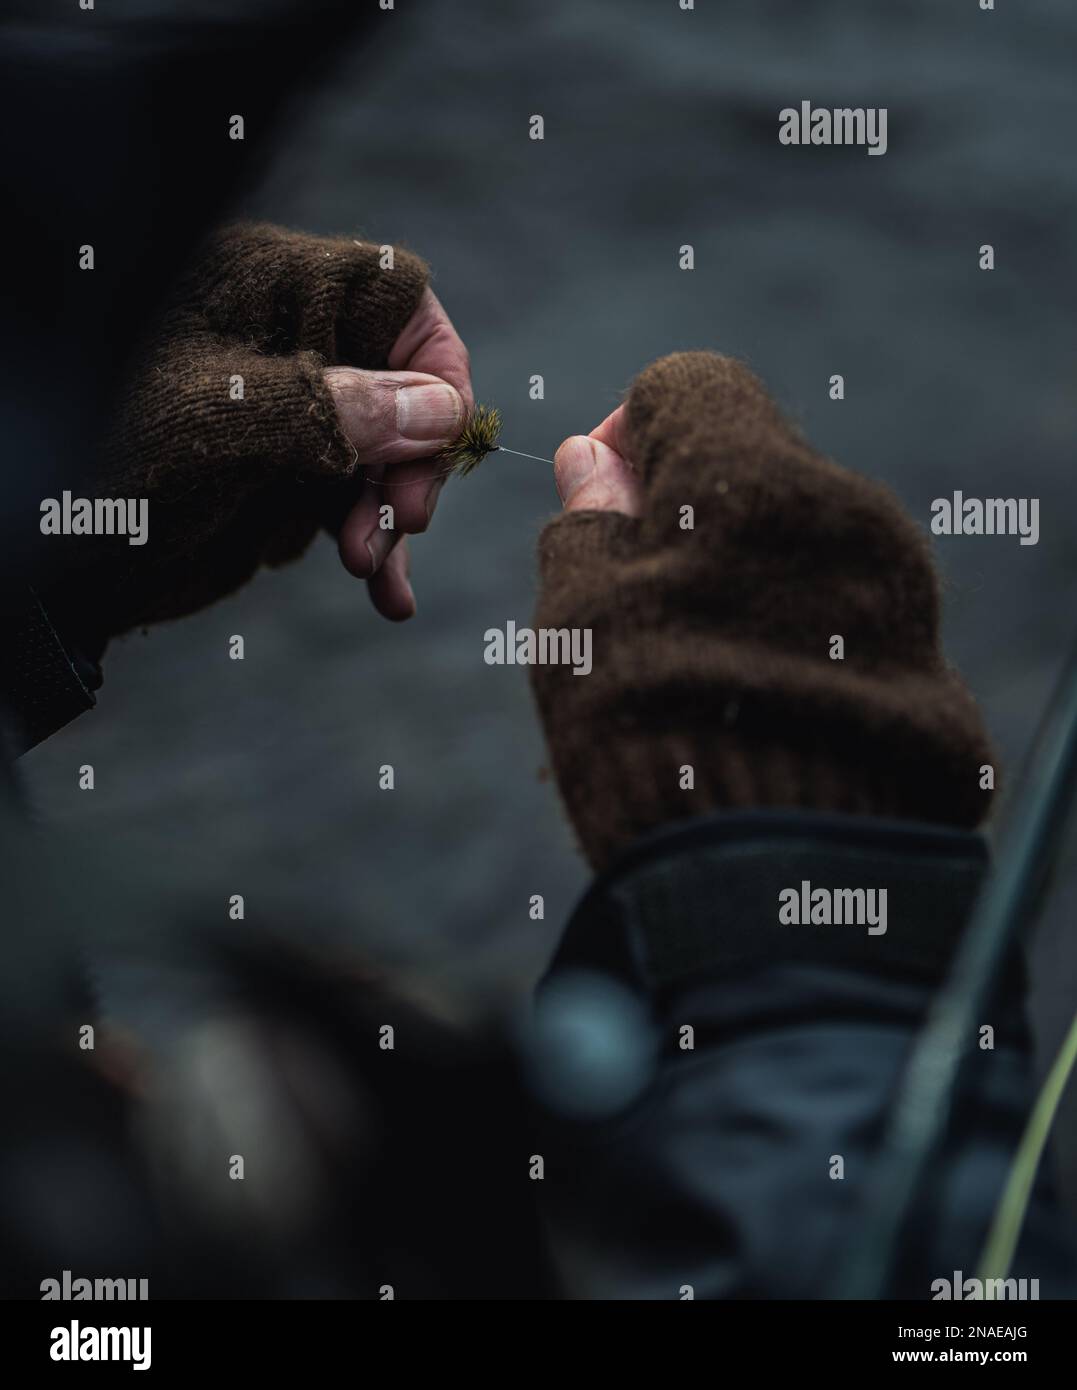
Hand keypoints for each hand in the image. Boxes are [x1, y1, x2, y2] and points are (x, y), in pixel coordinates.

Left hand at [85, 223, 469, 637]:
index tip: (434, 445)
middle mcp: (291, 343)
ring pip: (388, 455)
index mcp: (271, 290)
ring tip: (368, 573)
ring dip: (391, 519)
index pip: (397, 301)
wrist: (56, 565)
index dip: (435, 368)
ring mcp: (292, 414)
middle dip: (409, 463)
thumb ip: (336, 412)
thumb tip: (441, 409)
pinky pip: (356, 503)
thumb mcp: (226, 429)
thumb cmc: (112, 467)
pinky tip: (386, 596)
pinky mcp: (288, 477)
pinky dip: (375, 548)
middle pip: (405, 386)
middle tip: (400, 526)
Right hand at [531, 352, 992, 869]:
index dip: (633, 428)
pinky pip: (845, 607)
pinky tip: (756, 699)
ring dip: (743, 571)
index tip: (603, 496)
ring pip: (802, 539)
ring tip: (697, 666)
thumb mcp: (581, 617)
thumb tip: (594, 457)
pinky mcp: (926, 654)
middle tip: (637, 600)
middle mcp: (845, 508)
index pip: (692, 386)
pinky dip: (795, 627)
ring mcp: (898, 584)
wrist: (769, 878)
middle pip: (752, 466)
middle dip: (688, 510)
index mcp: (749, 473)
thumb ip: (589, 520)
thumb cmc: (647, 731)